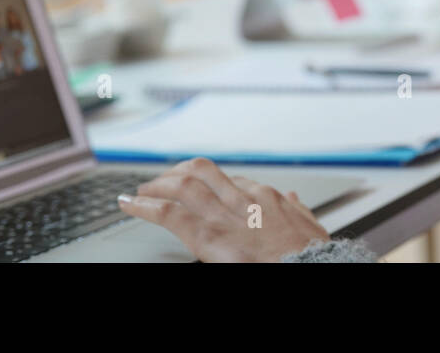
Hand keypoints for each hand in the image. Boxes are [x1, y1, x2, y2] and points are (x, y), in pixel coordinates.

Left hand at [118, 158, 330, 261]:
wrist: (308, 267)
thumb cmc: (310, 254)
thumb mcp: (308, 226)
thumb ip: (296, 210)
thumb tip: (292, 197)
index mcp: (266, 197)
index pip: (231, 180)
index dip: (208, 183)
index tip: (196, 186)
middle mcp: (242, 199)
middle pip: (201, 171)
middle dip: (176, 173)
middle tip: (160, 181)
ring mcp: (223, 214)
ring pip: (182, 185)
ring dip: (157, 185)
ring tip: (140, 190)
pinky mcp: (209, 235)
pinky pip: (170, 214)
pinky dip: (145, 207)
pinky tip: (129, 204)